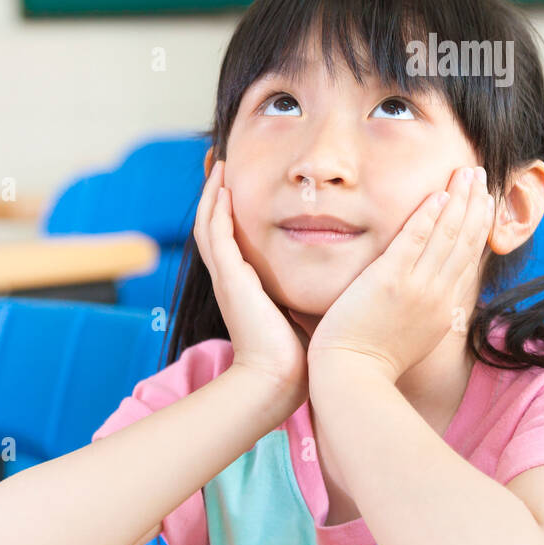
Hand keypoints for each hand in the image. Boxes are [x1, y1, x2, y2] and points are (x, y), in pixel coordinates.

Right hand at [194, 159, 308, 400]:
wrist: (279, 381)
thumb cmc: (297, 352)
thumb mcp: (301, 309)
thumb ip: (308, 289)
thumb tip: (335, 276)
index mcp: (246, 284)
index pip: (232, 237)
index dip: (232, 210)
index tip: (239, 184)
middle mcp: (232, 278)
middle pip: (213, 224)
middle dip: (215, 194)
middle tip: (221, 163)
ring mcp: (227, 278)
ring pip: (208, 225)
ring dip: (211, 194)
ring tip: (218, 166)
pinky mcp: (231, 280)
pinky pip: (216, 236)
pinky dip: (215, 210)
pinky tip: (222, 189)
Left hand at [306, 165, 496, 381]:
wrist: (353, 377)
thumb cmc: (375, 361)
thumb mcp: (416, 337)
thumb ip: (428, 311)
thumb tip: (438, 295)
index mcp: (445, 308)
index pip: (469, 258)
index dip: (479, 226)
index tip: (484, 202)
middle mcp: (439, 294)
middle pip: (465, 240)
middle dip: (476, 204)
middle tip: (482, 176)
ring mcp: (417, 286)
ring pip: (447, 234)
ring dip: (459, 200)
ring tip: (467, 173)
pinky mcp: (390, 279)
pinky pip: (414, 240)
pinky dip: (428, 216)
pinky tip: (437, 194)